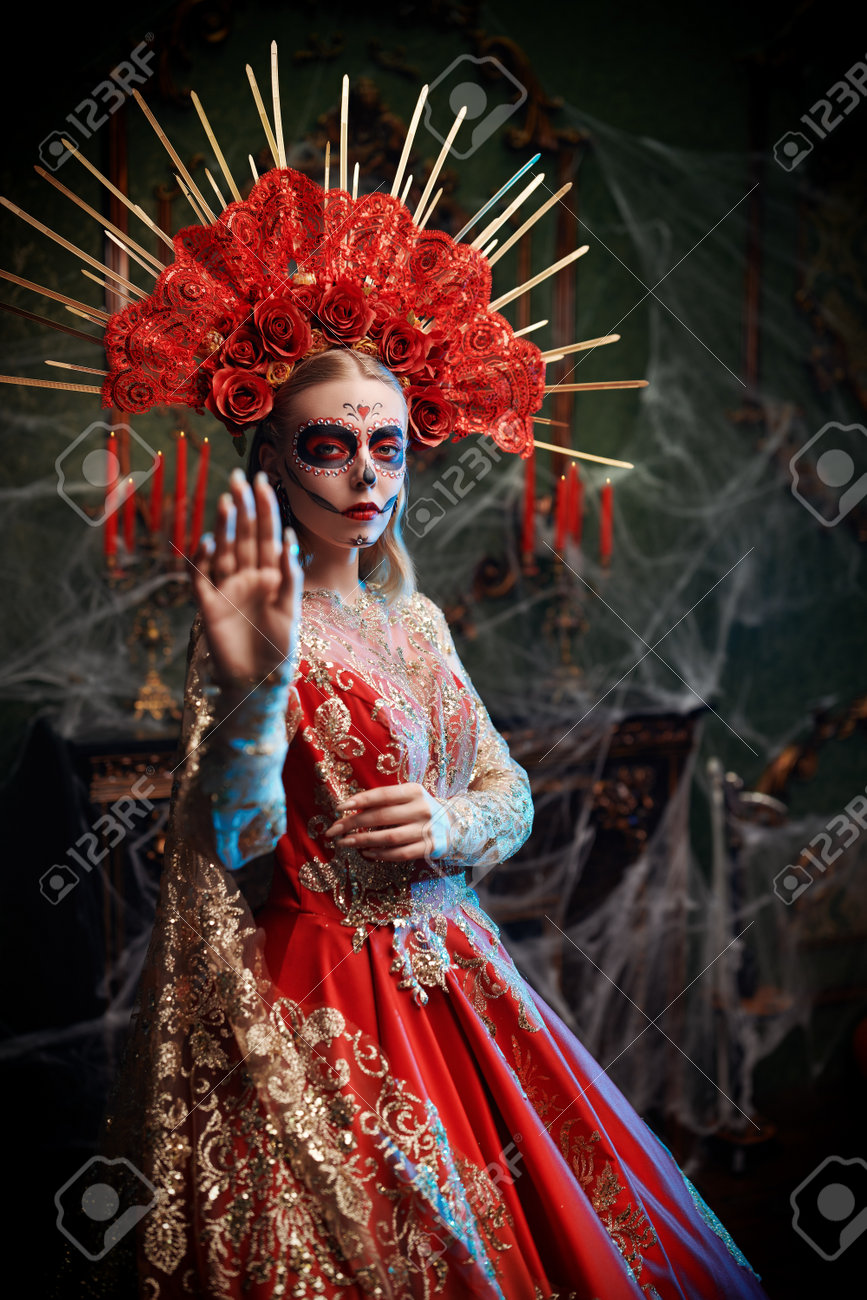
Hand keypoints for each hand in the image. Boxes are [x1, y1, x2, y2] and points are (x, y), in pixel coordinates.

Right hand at [189, 468, 302, 688]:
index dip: (265, 508)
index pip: (267, 534)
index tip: (263, 479)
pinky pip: (202, 578)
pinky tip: (208, 542)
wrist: (258, 683)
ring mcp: (227, 589)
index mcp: (271, 575)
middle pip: (243, 535)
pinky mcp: (209, 606)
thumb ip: (291, 575)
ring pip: (224, 550)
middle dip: (243, 507)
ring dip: (225, 527)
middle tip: (238, 477)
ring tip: (227, 502)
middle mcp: (248, 576)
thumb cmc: (279, 649)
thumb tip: (290, 538)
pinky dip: (203, 560)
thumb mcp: (292, 610)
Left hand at [324, 782, 451, 861]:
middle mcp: (421, 809)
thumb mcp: (408, 797)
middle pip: (381, 817)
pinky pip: (401, 854)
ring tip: (345, 843)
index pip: (382, 795)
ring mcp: (427, 830)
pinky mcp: (430, 848)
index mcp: (414, 791)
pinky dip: (381, 854)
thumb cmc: (421, 809)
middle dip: (354, 824)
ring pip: (389, 837)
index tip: (339, 807)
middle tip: (334, 830)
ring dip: (363, 841)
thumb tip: (351, 809)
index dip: (359, 800)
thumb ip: (385, 801)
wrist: (456, 824)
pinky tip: (367, 853)